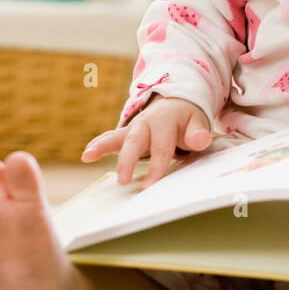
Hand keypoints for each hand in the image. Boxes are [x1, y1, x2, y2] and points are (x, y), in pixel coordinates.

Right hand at [81, 95, 213, 188]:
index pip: (161, 147)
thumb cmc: (186, 119)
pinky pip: (111, 139)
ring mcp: (133, 128)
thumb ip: (198, 133)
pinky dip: (98, 145)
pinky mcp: (126, 135)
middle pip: (135, 142)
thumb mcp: (197, 122)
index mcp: (164, 120)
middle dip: (128, 161)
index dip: (156, 166)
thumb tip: (201, 139)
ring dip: (102, 146)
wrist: (175, 103)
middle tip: (122, 180)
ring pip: (117, 137)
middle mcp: (145, 122)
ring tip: (88, 155)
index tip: (150, 186)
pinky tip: (86, 155)